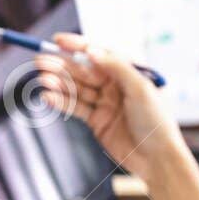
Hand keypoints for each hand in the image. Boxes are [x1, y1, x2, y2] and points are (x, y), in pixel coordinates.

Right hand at [32, 32, 183, 180]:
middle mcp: (115, 85)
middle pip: (84, 70)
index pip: (99, 53)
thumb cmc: (156, 121)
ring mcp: (104, 102)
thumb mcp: (140, 88)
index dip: (78, 46)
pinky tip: (48, 96)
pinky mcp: (96, 120)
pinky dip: (62, 102)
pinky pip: (76, 107)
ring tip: (42, 79)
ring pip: (77, 88)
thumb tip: (92, 50)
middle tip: (41, 61)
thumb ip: (116, 67)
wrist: (157, 158)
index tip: (58, 41)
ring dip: (59, 83)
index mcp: (128, 71)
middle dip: (62, 65)